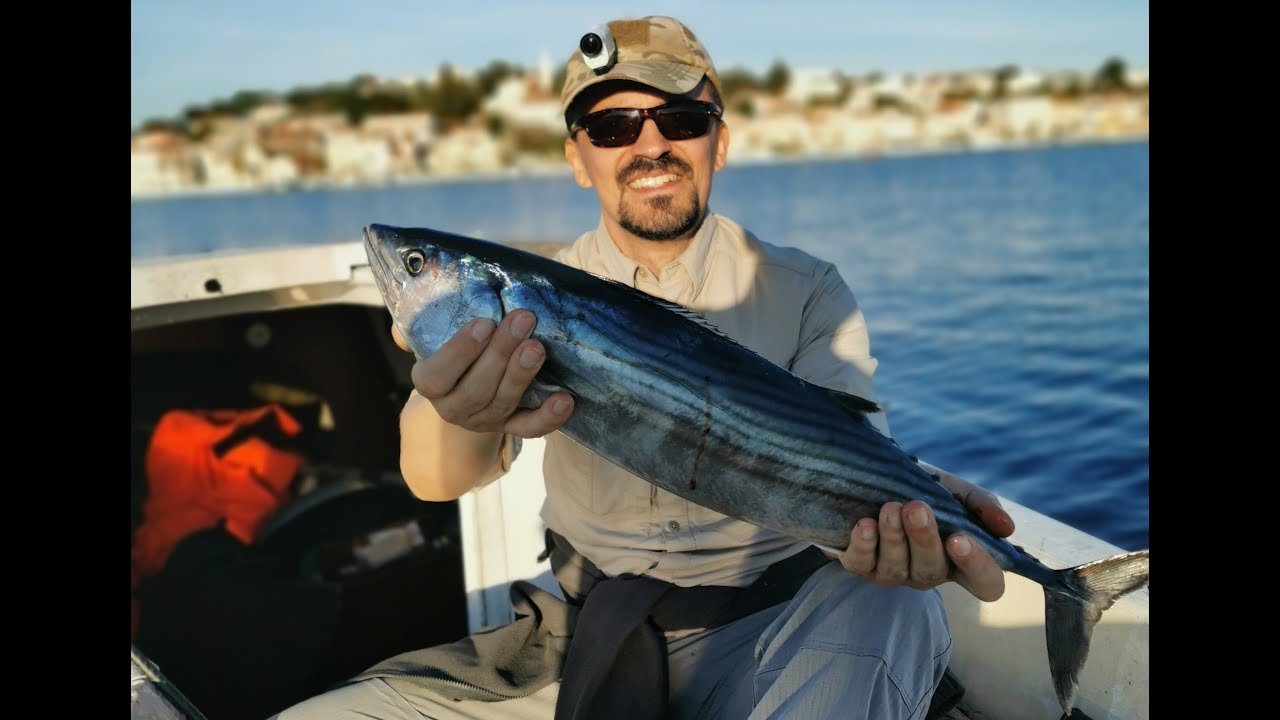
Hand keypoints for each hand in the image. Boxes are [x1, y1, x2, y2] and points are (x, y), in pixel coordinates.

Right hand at [393, 310, 573, 437]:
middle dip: (501, 353)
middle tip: (522, 320)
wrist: (464, 386)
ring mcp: (484, 421)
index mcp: (430, 384)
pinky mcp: (510, 428)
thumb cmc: (453, 348)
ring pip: (502, 403)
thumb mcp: (434, 332)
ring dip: (521, 375)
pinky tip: (565, 400)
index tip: (484, 323)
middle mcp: (454, 408)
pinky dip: (548, 417)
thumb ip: (425, 315)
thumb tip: (422, 282)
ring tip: (538, 347)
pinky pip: (530, 429)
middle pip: (476, 388)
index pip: (438, 375)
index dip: (460, 351)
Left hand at [834, 463, 1013, 601]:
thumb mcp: (958, 492)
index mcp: (961, 561)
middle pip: (933, 571)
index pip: (985, 582)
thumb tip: (1006, 527)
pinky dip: (863, 545)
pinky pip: (861, 565)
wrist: (881, 475)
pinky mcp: (861, 567)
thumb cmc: (927, 490)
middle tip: (916, 507)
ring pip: (896, 568)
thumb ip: (983, 506)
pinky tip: (865, 525)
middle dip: (923, 538)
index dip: (977, 567)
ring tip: (890, 508)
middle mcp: (929, 573)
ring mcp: (894, 574)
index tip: (960, 537)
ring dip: (894, 537)